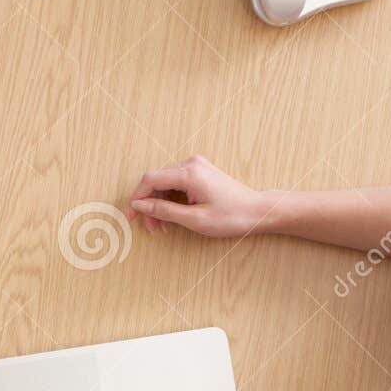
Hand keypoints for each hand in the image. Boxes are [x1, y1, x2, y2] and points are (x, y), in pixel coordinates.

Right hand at [128, 155, 263, 236]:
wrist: (257, 211)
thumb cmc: (232, 216)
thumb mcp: (194, 219)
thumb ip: (164, 210)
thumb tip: (140, 205)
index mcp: (189, 173)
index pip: (150, 179)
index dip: (137, 197)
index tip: (133, 215)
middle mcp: (191, 163)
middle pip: (156, 181)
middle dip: (149, 204)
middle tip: (150, 227)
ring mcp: (196, 166)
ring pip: (165, 183)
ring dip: (159, 203)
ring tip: (161, 226)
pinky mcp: (200, 171)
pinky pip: (176, 182)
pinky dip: (170, 199)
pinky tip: (172, 216)